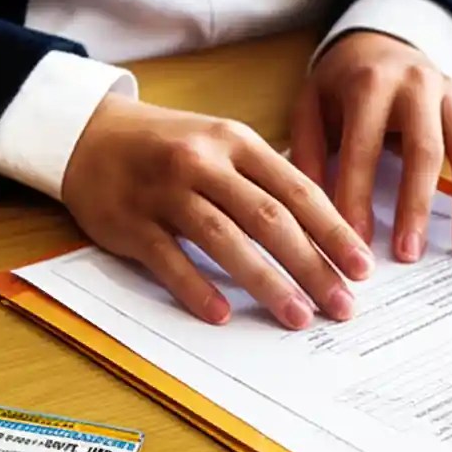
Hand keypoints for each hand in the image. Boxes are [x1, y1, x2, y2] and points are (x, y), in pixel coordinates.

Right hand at [63, 94, 373, 329]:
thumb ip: (267, 181)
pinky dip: (197, 288)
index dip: (334, 232)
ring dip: (266, 283)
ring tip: (297, 317)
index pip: (298, 191)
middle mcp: (204, 162)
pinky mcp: (131, 221)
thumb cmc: (171, 147)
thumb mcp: (223, 145)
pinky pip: (169, 259)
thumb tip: (325, 235)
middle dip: (312, 266)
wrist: (88, 134)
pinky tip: (221, 315)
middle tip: (341, 305)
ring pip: (225, 239)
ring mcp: (165, 191)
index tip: (363, 269)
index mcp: (237, 141)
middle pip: (269, 219)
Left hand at [292, 31, 451, 261]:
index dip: (358, 195)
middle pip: (425, 150)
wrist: (378, 42)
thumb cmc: (342, 85)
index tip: (355, 243)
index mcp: (371, 84)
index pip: (364, 146)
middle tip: (410, 255)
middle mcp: (419, 85)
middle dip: (416, 206)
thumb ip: (307, 152)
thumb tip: (312, 213)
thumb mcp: (311, 105)